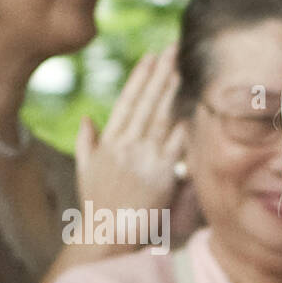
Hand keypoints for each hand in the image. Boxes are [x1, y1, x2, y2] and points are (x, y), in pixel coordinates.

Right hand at [74, 44, 185, 248]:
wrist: (107, 234)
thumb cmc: (97, 205)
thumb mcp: (85, 170)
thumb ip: (87, 141)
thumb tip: (88, 118)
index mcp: (110, 141)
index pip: (128, 101)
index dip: (140, 77)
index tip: (150, 56)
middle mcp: (128, 145)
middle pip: (149, 102)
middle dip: (162, 73)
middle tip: (174, 48)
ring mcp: (145, 158)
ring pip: (163, 117)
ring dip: (175, 90)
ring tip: (185, 67)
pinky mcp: (163, 174)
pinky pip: (178, 144)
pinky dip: (186, 124)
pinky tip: (197, 105)